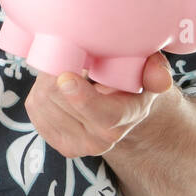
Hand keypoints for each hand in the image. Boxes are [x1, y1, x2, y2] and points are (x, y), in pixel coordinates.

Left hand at [25, 52, 172, 158]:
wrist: (120, 109)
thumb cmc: (132, 81)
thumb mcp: (147, 72)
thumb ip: (155, 72)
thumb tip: (160, 80)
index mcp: (124, 119)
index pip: (101, 115)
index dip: (81, 97)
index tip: (65, 76)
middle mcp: (99, 140)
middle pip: (61, 102)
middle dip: (54, 72)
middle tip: (63, 50)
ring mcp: (75, 145)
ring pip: (44, 103)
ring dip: (46, 79)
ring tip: (64, 67)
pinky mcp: (55, 140)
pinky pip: (35, 109)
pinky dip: (40, 90)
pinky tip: (56, 84)